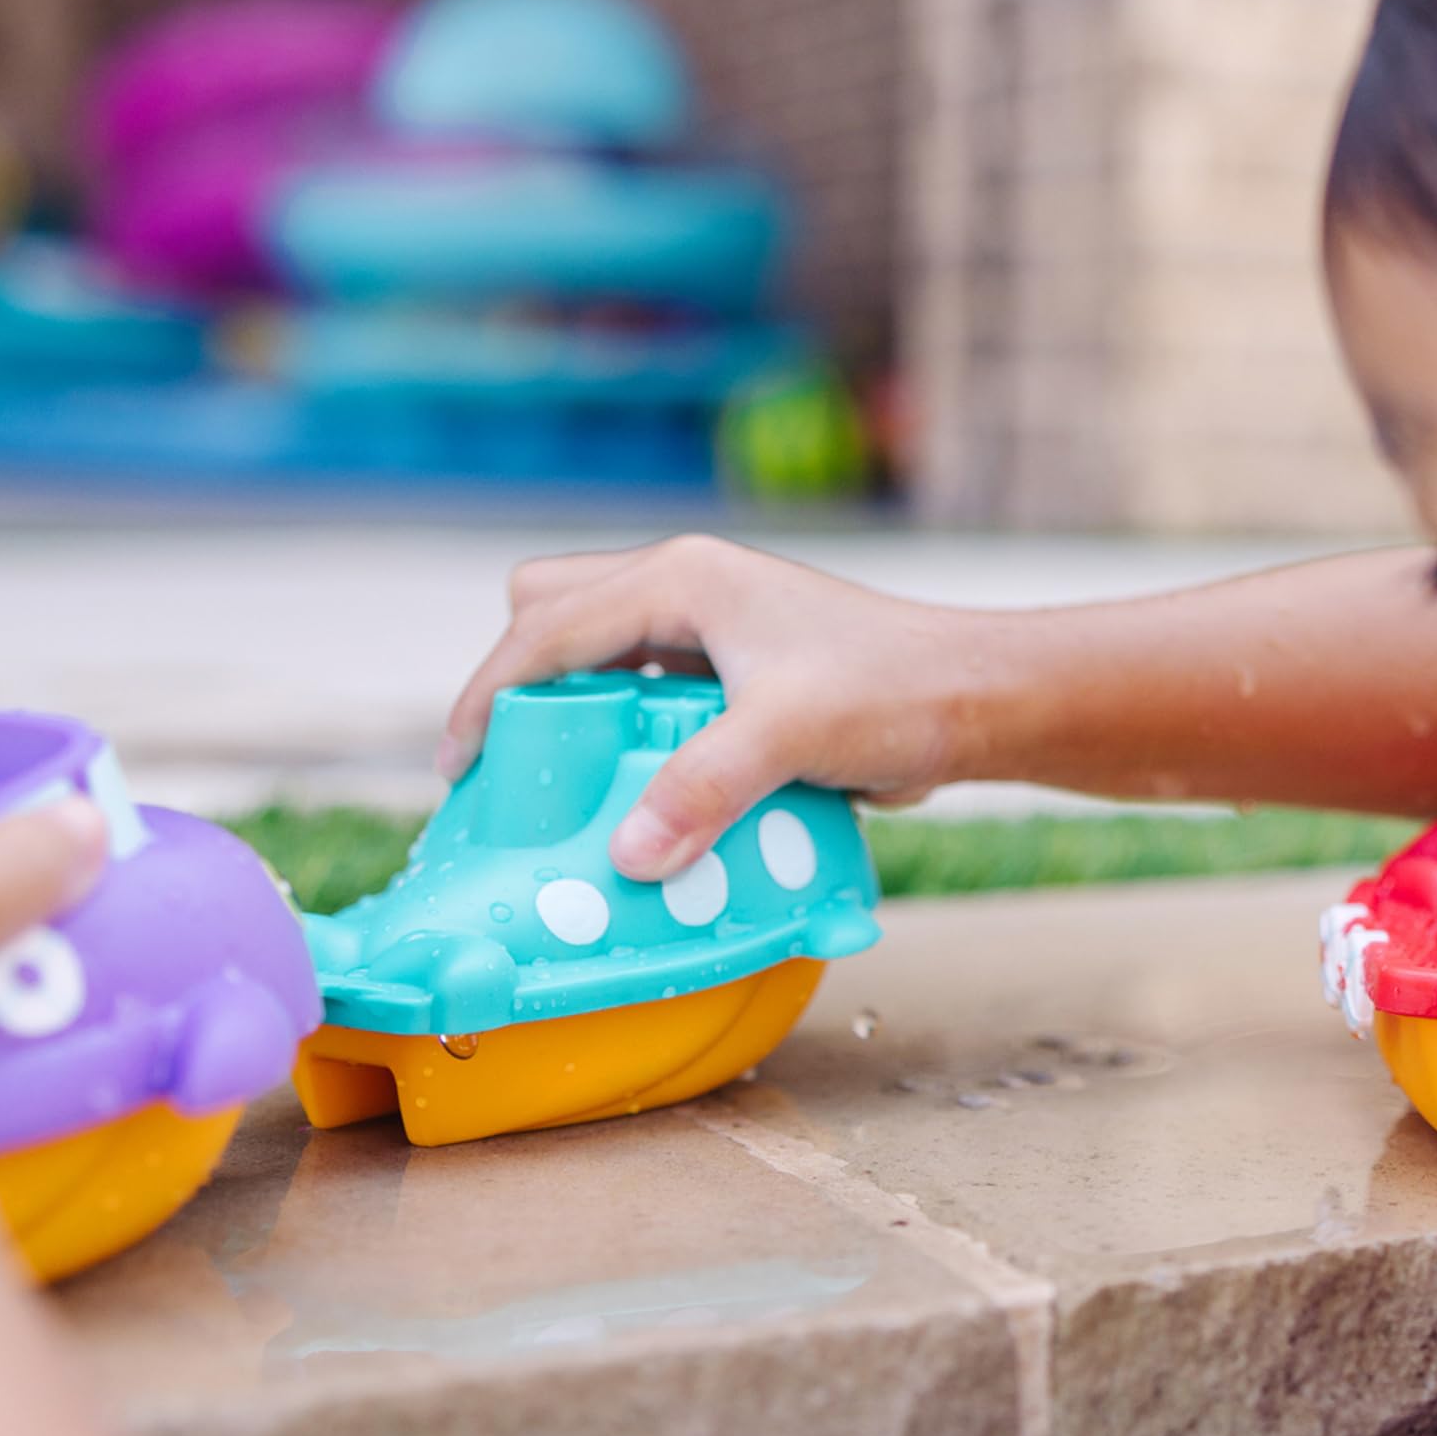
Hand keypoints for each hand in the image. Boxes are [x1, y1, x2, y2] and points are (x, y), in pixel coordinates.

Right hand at [438, 536, 979, 877]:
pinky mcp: (732, 667)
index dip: (488, 694)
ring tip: (555, 786)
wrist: (977, 699)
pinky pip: (642, 686)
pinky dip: (617, 731)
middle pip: (552, 610)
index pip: (546, 627)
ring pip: (596, 647)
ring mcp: (709, 625)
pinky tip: (627, 792)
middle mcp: (686, 588)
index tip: (458, 767)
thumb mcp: (787, 737)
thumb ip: (700, 788)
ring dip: (569, 706)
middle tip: (505, 765)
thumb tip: (626, 855)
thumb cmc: (893, 694)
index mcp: (682, 579)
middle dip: (517, 680)